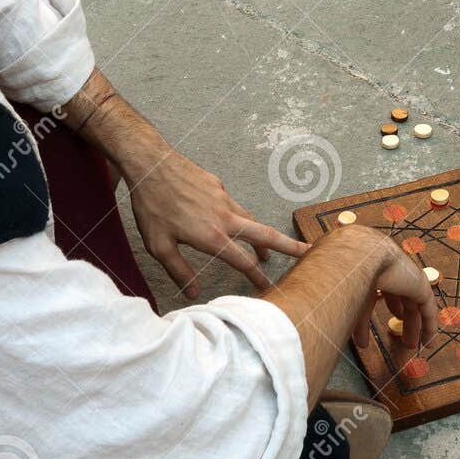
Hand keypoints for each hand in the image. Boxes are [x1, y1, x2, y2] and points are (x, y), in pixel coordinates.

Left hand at [124, 149, 307, 297]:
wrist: (152, 165)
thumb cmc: (152, 207)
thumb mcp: (159, 246)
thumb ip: (179, 271)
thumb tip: (194, 293)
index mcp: (212, 237)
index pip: (243, 262)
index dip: (257, 277)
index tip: (267, 287)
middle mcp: (225, 218)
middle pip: (265, 235)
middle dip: (288, 246)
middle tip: (307, 253)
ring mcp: (224, 199)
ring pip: (250, 219)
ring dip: (262, 235)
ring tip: (266, 248)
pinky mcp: (218, 185)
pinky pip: (234, 205)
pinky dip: (238, 217)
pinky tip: (228, 220)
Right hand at [324, 228, 438, 351]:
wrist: (357, 256)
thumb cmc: (340, 270)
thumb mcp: (341, 293)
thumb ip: (341, 307)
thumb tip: (330, 321)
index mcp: (369, 265)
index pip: (372, 290)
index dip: (369, 310)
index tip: (366, 333)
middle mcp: (391, 269)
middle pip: (398, 297)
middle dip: (399, 318)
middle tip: (396, 336)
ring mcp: (407, 276)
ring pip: (414, 304)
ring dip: (412, 326)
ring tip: (411, 345)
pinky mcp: (420, 285)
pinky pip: (428, 308)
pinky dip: (429, 326)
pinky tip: (428, 341)